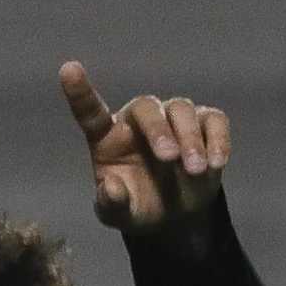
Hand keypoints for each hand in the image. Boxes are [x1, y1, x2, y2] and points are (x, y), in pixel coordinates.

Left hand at [58, 59, 228, 237]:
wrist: (173, 216)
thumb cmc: (137, 207)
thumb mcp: (118, 215)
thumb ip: (111, 203)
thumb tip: (111, 187)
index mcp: (108, 137)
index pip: (91, 112)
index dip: (80, 92)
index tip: (68, 70)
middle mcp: (139, 121)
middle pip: (147, 108)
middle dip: (159, 130)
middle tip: (169, 158)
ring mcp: (172, 118)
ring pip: (182, 110)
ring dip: (190, 139)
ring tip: (195, 171)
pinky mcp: (204, 124)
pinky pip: (213, 120)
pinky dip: (217, 139)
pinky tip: (217, 164)